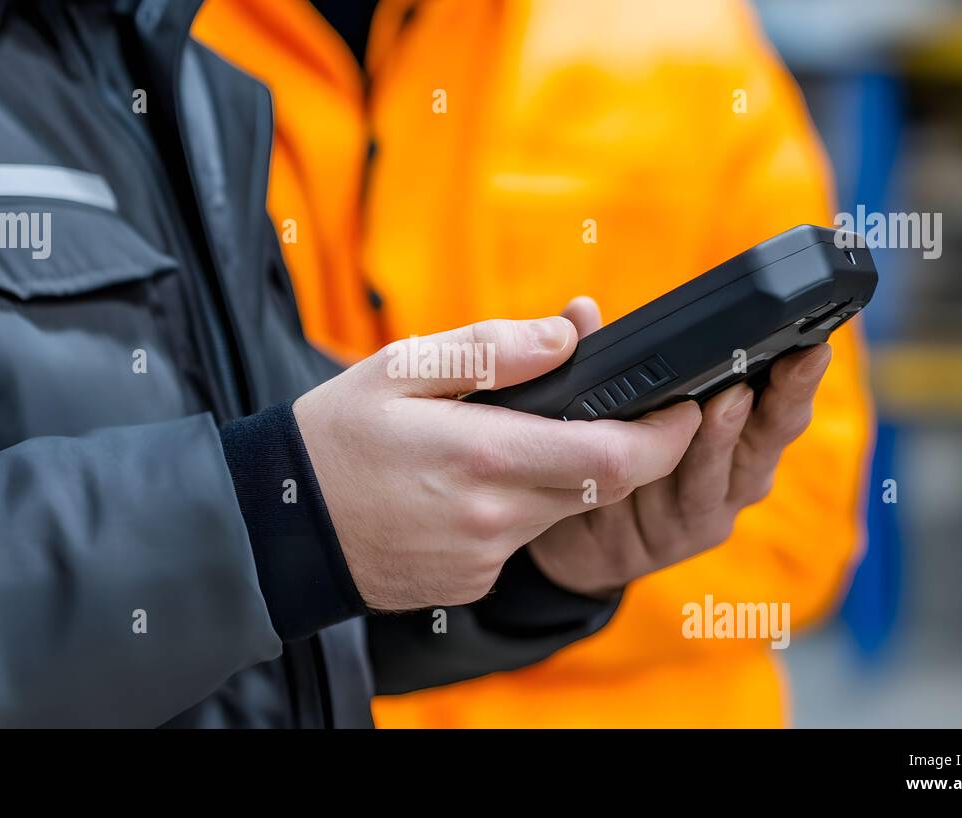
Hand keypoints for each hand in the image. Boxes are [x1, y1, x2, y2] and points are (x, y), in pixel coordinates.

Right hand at [293, 314, 700, 610]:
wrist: (277, 525)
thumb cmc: (335, 435)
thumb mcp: (403, 367)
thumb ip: (494, 349)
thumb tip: (571, 332)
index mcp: (486, 456)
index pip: (616, 458)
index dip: (667, 436)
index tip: (684, 408)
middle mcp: (495, 519)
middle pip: (598, 486)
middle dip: (612, 448)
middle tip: (589, 408)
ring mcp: (483, 560)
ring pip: (557, 511)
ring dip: (553, 475)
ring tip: (494, 443)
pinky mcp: (469, 584)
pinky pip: (517, 541)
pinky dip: (511, 509)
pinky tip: (459, 490)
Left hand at [527, 297, 831, 596]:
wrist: (567, 541)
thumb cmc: (601, 460)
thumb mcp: (606, 407)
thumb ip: (604, 360)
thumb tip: (583, 307)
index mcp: (730, 429)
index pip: (774, 393)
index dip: (797, 368)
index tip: (815, 334)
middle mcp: (732, 469)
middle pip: (771, 431)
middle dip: (787, 394)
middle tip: (799, 356)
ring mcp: (709, 506)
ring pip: (730, 469)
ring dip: (730, 433)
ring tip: (733, 396)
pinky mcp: (679, 539)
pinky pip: (690, 504)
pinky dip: (691, 477)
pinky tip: (680, 451)